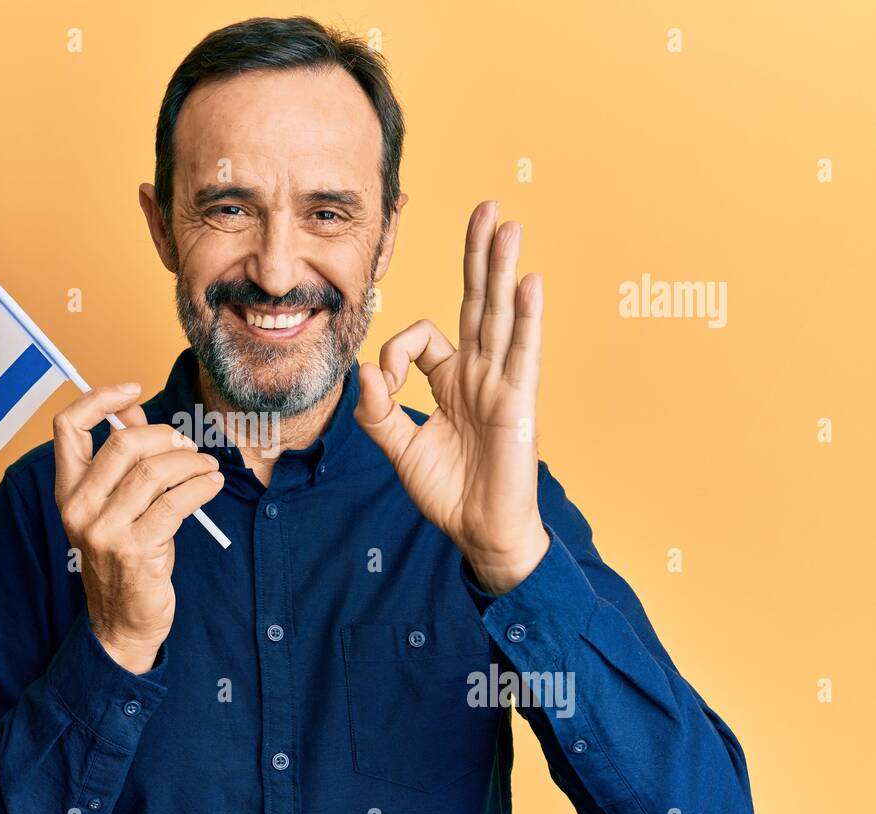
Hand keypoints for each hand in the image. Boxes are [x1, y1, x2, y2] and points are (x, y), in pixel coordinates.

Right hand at [53, 383, 223, 672]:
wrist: (123, 622)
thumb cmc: (126, 556)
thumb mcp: (116, 505)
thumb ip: (122, 459)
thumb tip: (132, 408)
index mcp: (68, 491)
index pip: (68, 427)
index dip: (100, 399)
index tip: (133, 390)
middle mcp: (79, 508)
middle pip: (123, 444)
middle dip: (165, 435)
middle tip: (187, 446)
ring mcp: (105, 531)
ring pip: (155, 471)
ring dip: (191, 462)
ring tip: (206, 468)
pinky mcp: (136, 550)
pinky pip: (176, 502)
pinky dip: (201, 486)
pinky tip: (212, 485)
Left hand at [355, 200, 549, 594]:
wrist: (480, 531)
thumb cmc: (448, 490)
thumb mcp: (399, 447)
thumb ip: (377, 410)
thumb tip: (361, 371)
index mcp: (451, 379)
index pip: (422, 337)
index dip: (392, 353)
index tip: (381, 386)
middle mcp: (479, 372)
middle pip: (476, 301)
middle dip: (479, 255)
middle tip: (487, 207)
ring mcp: (501, 382)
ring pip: (500, 314)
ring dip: (503, 268)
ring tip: (508, 224)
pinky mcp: (518, 401)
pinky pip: (522, 352)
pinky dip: (525, 317)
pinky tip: (528, 282)